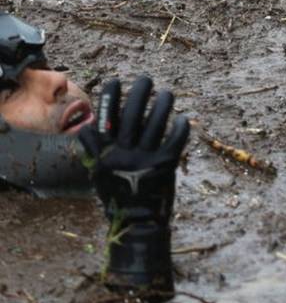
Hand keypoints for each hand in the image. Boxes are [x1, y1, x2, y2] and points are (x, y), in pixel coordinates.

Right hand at [78, 76, 188, 300]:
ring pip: (155, 123)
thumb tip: (85, 127)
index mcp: (106, 152)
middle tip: (146, 79)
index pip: (106, 118)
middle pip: (132, 114)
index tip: (115, 80)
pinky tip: (183, 118)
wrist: (136, 223)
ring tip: (167, 93)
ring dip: (162, 105)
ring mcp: (145, 158)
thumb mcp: (98, 173)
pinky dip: (180, 127)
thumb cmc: (117, 195)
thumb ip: (92, 150)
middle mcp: (124, 153)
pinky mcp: (166, 166)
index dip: (110, 98)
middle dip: (139, 93)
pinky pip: (175, 140)